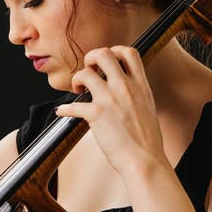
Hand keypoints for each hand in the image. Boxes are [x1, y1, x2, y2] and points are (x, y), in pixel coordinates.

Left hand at [55, 45, 167, 175]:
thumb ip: (137, 96)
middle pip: (103, 54)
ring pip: (85, 73)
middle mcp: (125, 88)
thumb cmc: (147, 143)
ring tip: (78, 90)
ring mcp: (110, 100)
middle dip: (91, 58)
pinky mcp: (97, 115)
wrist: (144, 161)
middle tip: (88, 70)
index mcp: (141, 86)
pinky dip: (65, 109)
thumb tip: (128, 94)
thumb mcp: (148, 109)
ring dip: (77, 79)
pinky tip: (63, 113)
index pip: (129, 52)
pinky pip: (73, 105)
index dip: (114, 50)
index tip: (107, 61)